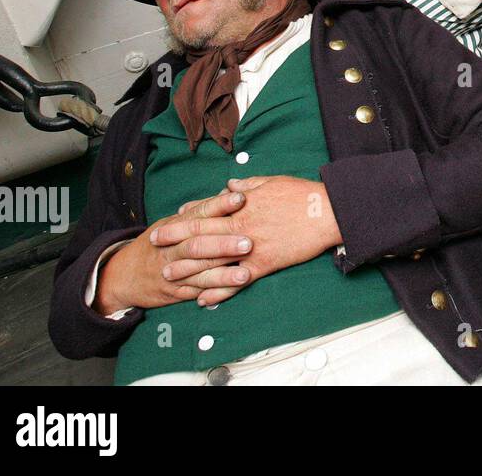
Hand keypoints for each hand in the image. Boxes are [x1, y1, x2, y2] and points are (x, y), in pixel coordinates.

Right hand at [93, 188, 253, 314]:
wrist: (122, 276)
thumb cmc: (157, 243)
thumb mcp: (172, 223)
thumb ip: (200, 210)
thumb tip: (230, 190)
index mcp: (174, 227)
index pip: (198, 214)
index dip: (219, 206)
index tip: (241, 198)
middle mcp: (172, 249)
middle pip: (197, 245)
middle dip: (223, 244)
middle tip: (248, 242)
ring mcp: (172, 272)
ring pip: (198, 273)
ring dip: (222, 275)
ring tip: (246, 273)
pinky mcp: (175, 293)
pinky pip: (196, 293)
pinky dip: (212, 294)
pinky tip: (230, 292)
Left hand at [153, 175, 341, 306]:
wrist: (327, 212)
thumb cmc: (302, 195)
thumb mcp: (272, 182)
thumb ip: (247, 186)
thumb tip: (229, 186)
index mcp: (242, 206)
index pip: (206, 211)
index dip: (185, 217)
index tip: (167, 220)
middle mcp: (241, 227)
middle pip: (200, 236)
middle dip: (175, 241)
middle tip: (154, 246)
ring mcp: (251, 248)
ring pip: (213, 261)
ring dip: (189, 269)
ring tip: (169, 276)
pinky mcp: (264, 264)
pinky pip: (236, 281)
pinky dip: (219, 292)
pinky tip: (204, 299)